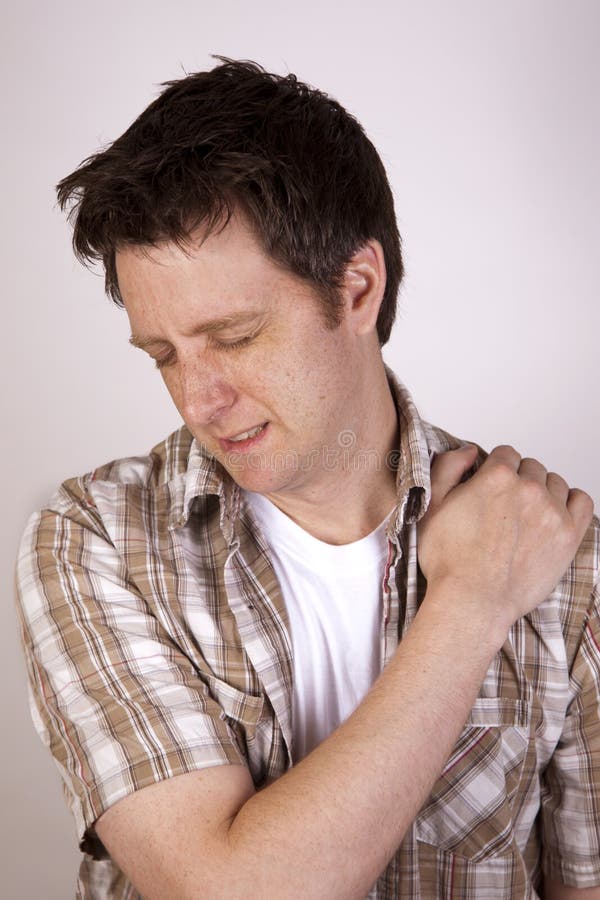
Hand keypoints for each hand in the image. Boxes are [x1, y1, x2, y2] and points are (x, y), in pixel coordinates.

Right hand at [418, 444, 593, 631]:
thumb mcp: (432, 506)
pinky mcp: (568, 536)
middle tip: (504, 505)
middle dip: (518, 480)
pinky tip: (555, 512)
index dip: (494, 468)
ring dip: (542, 491)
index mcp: (497, 477)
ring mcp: (552, 512)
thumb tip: (470, 451)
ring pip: (555, 483)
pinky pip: (582, 502)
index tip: (490, 486)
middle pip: (531, 467)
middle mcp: (529, 489)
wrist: (473, 601)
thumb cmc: (449, 560)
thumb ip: (448, 468)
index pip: (505, 453)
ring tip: (526, 513)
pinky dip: (571, 502)